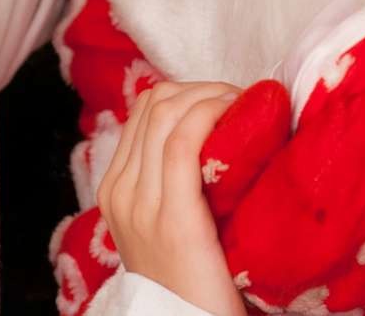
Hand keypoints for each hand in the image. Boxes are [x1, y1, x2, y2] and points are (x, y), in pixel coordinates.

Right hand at [98, 81, 247, 315]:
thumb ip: (180, 181)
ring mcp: (140, 206)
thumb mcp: (174, 221)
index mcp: (116, 189)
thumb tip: (219, 131)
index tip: (229, 101)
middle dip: (205, 88)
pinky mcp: (172, 220)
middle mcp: (120, 193)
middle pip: (157, 103)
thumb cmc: (197, 276)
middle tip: (244, 102)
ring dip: (214, 95)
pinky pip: (183, 143)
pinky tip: (239, 118)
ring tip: (248, 109)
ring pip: (168, 112)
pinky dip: (212, 115)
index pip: (146, 109)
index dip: (191, 92)